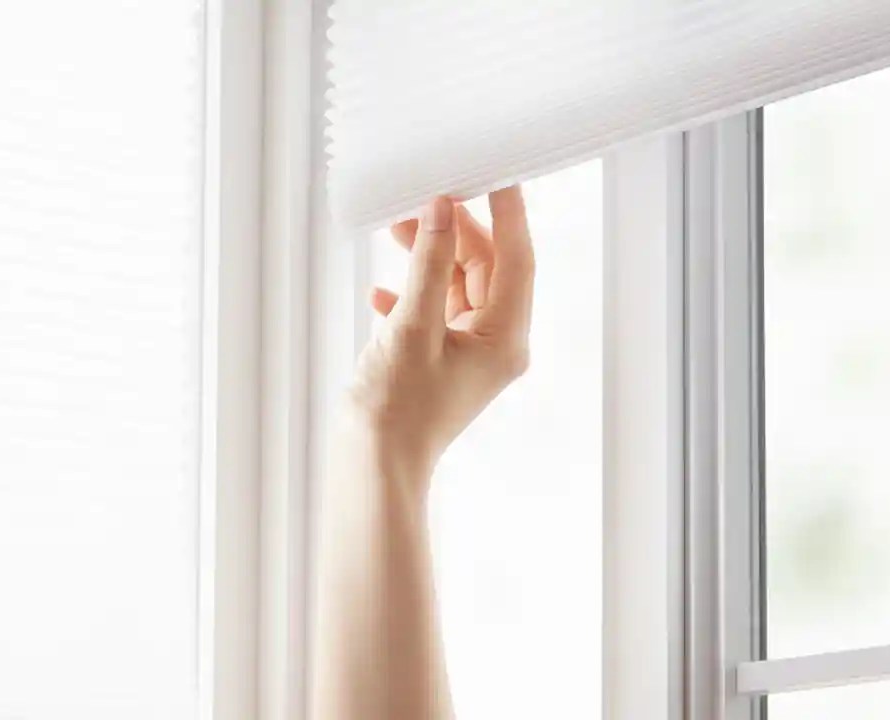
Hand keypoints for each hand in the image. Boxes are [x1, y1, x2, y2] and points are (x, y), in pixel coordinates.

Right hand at [344, 186, 534, 496]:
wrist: (372, 467)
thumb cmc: (396, 409)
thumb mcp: (412, 326)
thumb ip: (429, 264)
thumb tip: (442, 211)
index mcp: (505, 339)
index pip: (517, 258)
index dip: (508, 212)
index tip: (496, 172)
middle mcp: (496, 345)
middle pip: (486, 268)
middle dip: (455, 231)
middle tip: (425, 196)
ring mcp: (468, 354)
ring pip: (457, 286)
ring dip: (429, 257)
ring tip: (398, 226)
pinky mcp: (440, 361)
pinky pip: (434, 312)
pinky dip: (411, 293)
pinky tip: (381, 288)